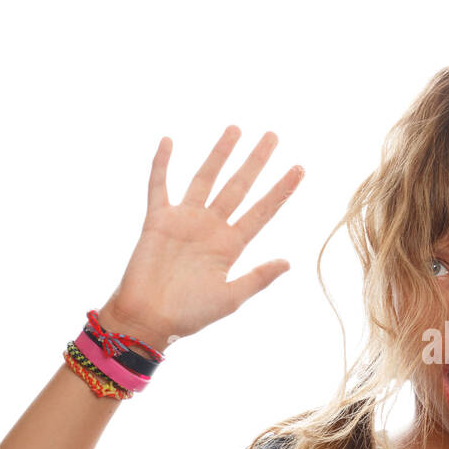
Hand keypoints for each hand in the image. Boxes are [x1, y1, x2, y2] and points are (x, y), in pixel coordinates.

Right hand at [102, 125, 302, 346]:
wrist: (149, 319)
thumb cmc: (189, 314)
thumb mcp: (231, 298)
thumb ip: (258, 277)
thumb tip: (288, 262)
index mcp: (231, 245)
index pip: (262, 211)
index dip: (281, 190)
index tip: (300, 169)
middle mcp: (210, 227)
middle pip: (239, 186)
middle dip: (256, 161)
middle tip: (273, 135)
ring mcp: (184, 221)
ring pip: (205, 178)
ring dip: (220, 154)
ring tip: (236, 129)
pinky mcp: (157, 221)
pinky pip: (159, 186)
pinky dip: (162, 164)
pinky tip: (169, 141)